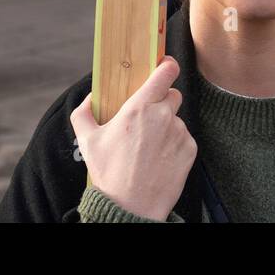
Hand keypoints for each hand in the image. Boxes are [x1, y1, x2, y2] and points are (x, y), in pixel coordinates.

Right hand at [69, 56, 195, 220]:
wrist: (131, 208)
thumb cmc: (108, 175)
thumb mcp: (87, 141)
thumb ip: (84, 112)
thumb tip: (91, 96)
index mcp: (139, 108)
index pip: (165, 72)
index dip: (167, 65)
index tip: (164, 65)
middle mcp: (163, 116)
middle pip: (172, 94)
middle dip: (161, 102)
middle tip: (146, 121)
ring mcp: (179, 133)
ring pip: (176, 119)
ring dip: (166, 127)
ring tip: (148, 149)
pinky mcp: (190, 149)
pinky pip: (184, 138)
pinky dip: (174, 145)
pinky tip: (159, 159)